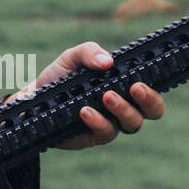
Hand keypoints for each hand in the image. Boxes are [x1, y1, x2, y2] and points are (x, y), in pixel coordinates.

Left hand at [3, 42, 164, 150]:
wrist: (33, 100)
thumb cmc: (59, 77)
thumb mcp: (72, 57)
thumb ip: (89, 52)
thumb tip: (108, 61)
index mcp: (124, 84)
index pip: (151, 88)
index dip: (155, 86)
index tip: (144, 78)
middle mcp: (124, 105)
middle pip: (152, 110)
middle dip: (150, 100)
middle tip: (136, 87)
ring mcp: (111, 122)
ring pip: (132, 123)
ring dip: (123, 109)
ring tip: (106, 96)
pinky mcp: (95, 137)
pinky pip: (106, 132)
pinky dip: (98, 120)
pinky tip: (85, 111)